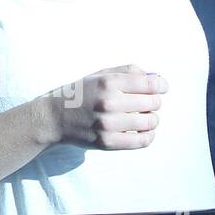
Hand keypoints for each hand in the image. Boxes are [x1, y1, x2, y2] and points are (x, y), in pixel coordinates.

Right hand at [47, 64, 166, 149]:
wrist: (53, 118)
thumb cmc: (80, 94)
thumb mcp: (100, 75)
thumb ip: (128, 72)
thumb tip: (157, 78)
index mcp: (107, 82)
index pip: (150, 84)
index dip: (161, 85)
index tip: (161, 87)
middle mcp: (108, 102)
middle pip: (153, 103)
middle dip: (153, 102)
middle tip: (145, 103)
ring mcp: (108, 124)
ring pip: (151, 122)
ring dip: (151, 119)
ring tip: (142, 117)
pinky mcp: (107, 142)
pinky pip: (142, 141)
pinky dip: (148, 136)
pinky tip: (142, 131)